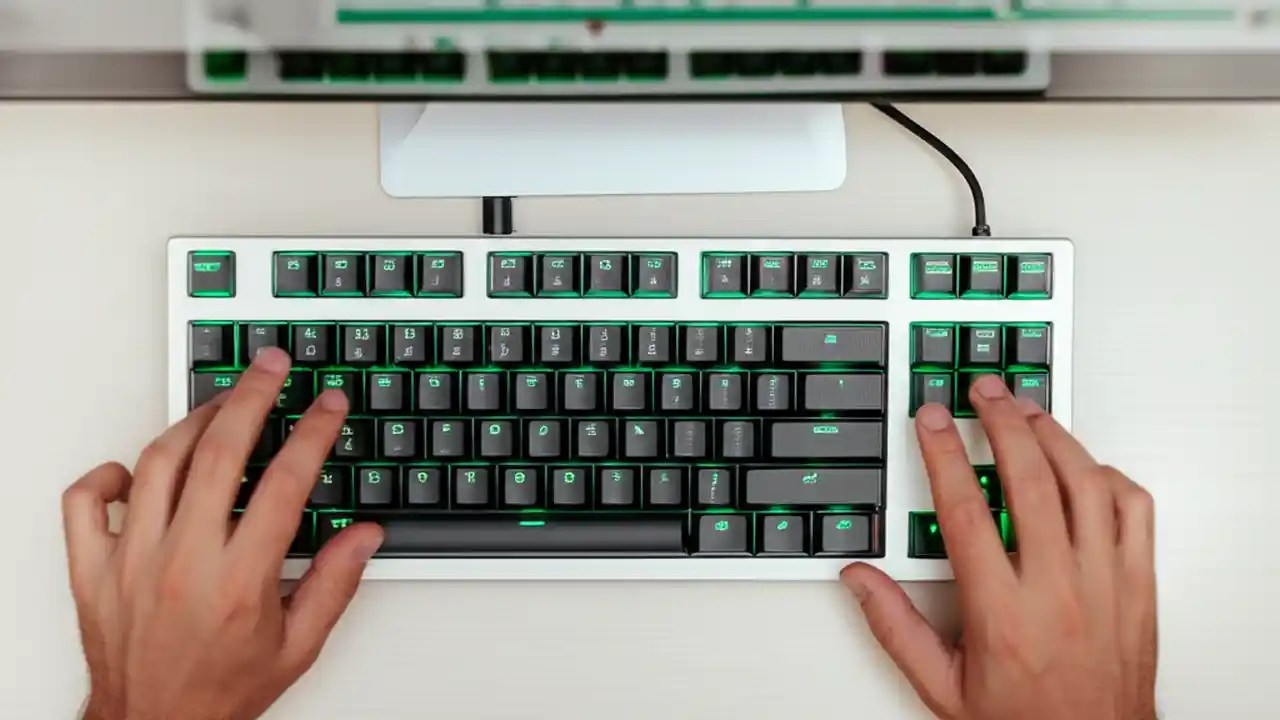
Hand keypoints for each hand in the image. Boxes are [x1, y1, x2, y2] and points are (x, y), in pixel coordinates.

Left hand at [62, 348, 383, 719]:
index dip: (313, 433)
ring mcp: (130, 560)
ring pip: (158, 462)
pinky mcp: (91, 568)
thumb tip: (364, 535)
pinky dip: (107, 473)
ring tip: (222, 402)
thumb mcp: (298, 646)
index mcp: (239, 581)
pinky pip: (85, 501)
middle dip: (252, 397)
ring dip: (194, 421)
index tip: (328, 405)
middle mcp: (182, 560)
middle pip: (219, 453)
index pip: (284, 483)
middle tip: (271, 366)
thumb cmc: (219, 691)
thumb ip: (336, 584)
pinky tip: (137, 468)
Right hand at [841, 374, 1156, 719]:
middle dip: (1002, 423)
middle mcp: (1059, 589)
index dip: (943, 456)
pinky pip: (1134, 512)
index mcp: (1003, 613)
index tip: (932, 421)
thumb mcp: (943, 688)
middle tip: (984, 392)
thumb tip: (860, 580)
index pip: (965, 512)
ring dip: (1055, 437)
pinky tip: (1086, 466)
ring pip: (1086, 485)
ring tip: (1029, 411)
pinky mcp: (1138, 585)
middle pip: (1031, 480)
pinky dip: (1110, 477)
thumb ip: (896, 629)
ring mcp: (1106, 582)